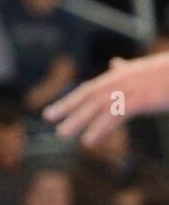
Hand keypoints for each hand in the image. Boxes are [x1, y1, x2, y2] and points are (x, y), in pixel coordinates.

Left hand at [44, 52, 168, 144]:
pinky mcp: (139, 99)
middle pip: (87, 95)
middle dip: (67, 106)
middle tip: (48, 117)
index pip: (89, 89)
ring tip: (63, 133)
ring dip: (78, 120)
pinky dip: (99, 128)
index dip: (71, 100)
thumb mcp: (145, 70)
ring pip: (96, 106)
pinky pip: (114, 116)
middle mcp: (119, 80)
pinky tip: (89, 140)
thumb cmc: (168, 74)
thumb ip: (127, 71)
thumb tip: (115, 64)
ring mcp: (128, 89)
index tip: (53, 110)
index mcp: (120, 75)